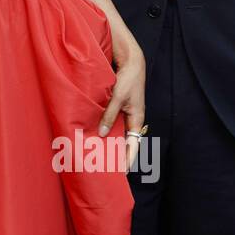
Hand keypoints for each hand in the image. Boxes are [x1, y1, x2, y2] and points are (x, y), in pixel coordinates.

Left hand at [100, 30, 145, 170]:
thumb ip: (109, 115)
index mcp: (137, 119)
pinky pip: (113, 122)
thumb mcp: (118, 97)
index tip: (122, 171)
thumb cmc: (129, 79)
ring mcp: (127, 114)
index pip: (134, 145)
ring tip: (100, 154)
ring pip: (118, 132)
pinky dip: (106, 129)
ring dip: (111, 142)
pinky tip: (97, 134)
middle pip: (126, 141)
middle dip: (118, 154)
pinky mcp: (120, 107)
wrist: (133, 62)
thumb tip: (101, 133)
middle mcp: (133, 119)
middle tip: (108, 167)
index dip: (128, 159)